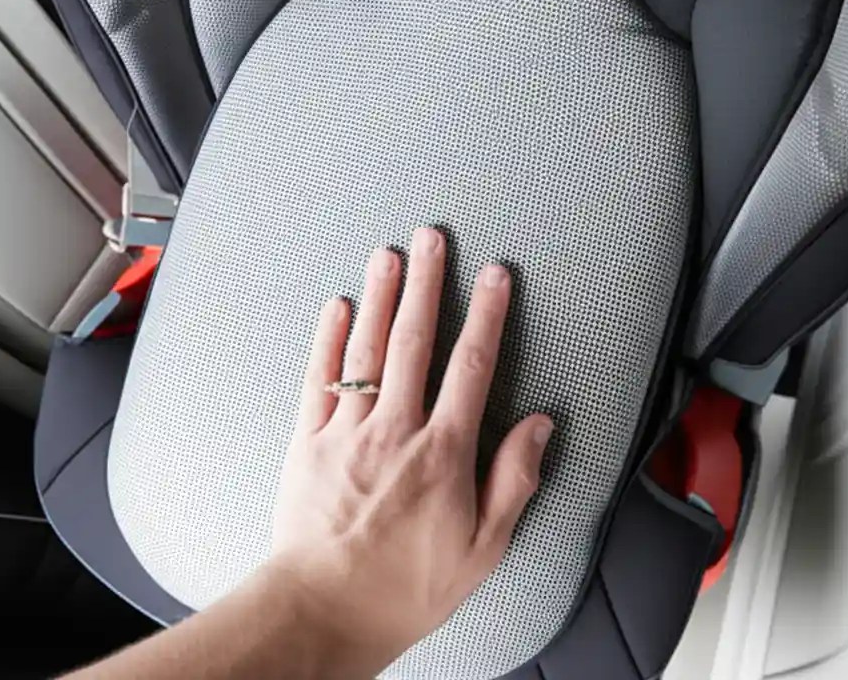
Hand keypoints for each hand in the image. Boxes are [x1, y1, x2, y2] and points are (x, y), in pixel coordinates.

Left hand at [269, 227, 552, 671]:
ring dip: (378, 296)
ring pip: (365, 349)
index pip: (471, 366)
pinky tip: (335, 306)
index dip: (486, 314)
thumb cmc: (405, 588)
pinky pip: (318, 378)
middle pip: (414, 340)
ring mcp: (346, 432)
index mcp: (443, 452)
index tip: (495, 275)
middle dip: (426, 283)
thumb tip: (540, 425)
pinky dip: (327, 339)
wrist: (324, 611)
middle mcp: (394, 430)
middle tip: (431, 237)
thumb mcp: (483, 548)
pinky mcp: (307, 443)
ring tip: (387, 253)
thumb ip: (513, 480)